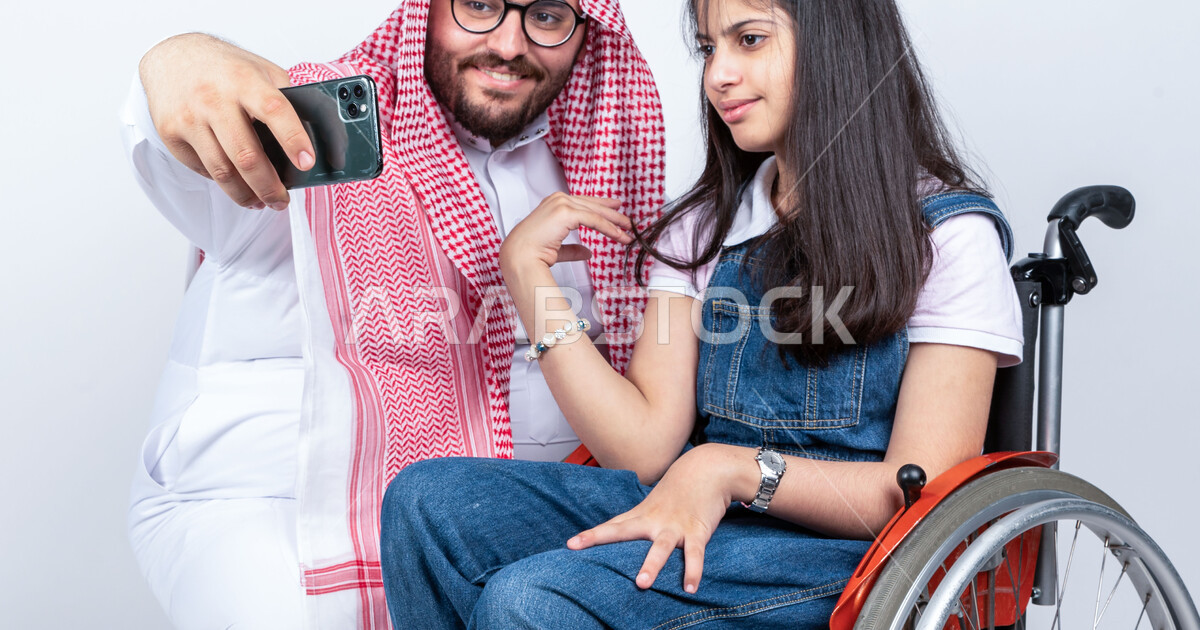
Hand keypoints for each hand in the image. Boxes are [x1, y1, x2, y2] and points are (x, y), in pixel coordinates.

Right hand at [139, 33, 314, 209]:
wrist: (172, 57)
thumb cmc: (224, 68)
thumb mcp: (260, 70)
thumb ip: (284, 99)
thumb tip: (312, 138)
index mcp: (244, 80)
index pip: (274, 111)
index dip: (293, 139)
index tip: (307, 163)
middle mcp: (214, 98)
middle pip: (247, 156)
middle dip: (270, 187)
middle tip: (282, 200)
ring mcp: (189, 117)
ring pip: (223, 172)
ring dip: (246, 195)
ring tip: (261, 201)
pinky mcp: (171, 133)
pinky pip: (203, 169)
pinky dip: (222, 181)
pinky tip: (234, 182)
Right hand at [499, 192, 631, 272]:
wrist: (520, 256)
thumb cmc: (532, 253)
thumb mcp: (558, 248)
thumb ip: (573, 249)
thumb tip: (587, 252)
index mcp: (554, 203)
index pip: (583, 202)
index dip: (602, 205)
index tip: (616, 207)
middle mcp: (558, 199)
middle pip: (592, 205)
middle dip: (613, 213)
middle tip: (628, 220)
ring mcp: (562, 203)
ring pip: (595, 212)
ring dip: (615, 222)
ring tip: (628, 230)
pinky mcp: (566, 211)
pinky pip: (594, 220)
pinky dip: (609, 228)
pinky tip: (619, 236)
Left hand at [566, 444, 744, 593]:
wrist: (707, 469)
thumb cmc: (677, 491)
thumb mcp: (654, 505)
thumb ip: (639, 523)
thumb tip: (624, 537)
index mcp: (642, 515)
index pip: (613, 526)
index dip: (591, 535)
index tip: (570, 545)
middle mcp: (654, 520)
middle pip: (623, 530)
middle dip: (600, 539)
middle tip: (577, 548)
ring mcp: (675, 526)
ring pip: (661, 547)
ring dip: (652, 565)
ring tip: (642, 584)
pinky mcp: (697, 531)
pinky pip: (695, 554)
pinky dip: (693, 571)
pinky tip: (689, 588)